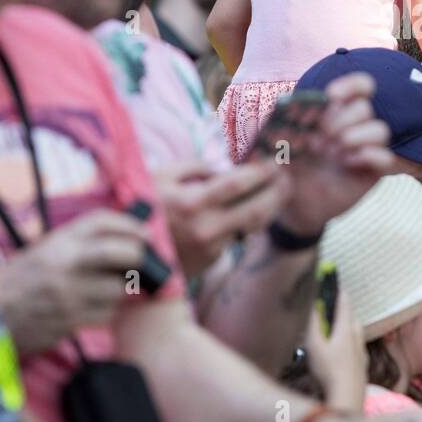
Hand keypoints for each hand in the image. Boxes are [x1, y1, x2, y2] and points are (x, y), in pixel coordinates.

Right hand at [0, 210, 149, 353]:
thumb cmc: (19, 281)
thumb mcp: (45, 250)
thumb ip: (80, 243)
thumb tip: (127, 237)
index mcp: (58, 241)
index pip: (103, 220)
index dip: (129, 224)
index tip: (142, 232)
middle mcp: (66, 263)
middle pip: (125, 253)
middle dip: (139, 256)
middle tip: (139, 260)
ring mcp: (70, 293)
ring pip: (118, 289)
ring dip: (118, 289)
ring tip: (102, 288)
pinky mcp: (71, 320)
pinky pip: (105, 313)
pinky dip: (105, 310)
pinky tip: (89, 307)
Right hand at [153, 157, 288, 278]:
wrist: (132, 255)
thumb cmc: (145, 207)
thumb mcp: (161, 176)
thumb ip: (195, 166)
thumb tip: (223, 166)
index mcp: (191, 203)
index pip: (238, 184)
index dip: (261, 172)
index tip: (274, 161)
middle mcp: (205, 228)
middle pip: (256, 209)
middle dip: (278, 192)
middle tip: (289, 178)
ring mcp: (211, 248)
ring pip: (252, 226)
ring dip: (271, 208)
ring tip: (281, 192)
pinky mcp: (212, 260)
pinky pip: (236, 236)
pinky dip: (247, 222)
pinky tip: (255, 208)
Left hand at [278, 73, 395, 234]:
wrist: (293, 205)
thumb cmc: (288, 168)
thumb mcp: (278, 144)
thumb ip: (281, 124)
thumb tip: (287, 104)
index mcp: (335, 113)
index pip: (361, 87)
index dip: (352, 85)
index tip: (332, 96)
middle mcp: (354, 128)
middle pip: (365, 108)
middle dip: (342, 119)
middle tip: (321, 137)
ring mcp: (365, 150)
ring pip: (381, 130)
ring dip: (356, 136)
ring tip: (333, 151)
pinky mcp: (372, 172)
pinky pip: (385, 157)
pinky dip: (367, 156)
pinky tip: (346, 164)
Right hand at [304, 291, 366, 411]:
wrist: (347, 399)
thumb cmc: (328, 371)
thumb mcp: (314, 345)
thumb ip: (314, 323)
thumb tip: (314, 303)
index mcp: (345, 330)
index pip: (344, 304)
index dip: (339, 291)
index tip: (336, 282)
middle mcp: (357, 339)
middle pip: (352, 319)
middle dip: (344, 311)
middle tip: (334, 307)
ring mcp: (361, 354)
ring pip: (357, 334)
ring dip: (349, 328)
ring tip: (338, 330)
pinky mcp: (362, 368)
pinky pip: (358, 350)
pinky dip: (351, 345)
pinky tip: (344, 354)